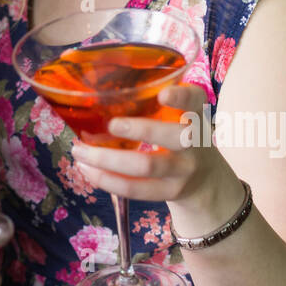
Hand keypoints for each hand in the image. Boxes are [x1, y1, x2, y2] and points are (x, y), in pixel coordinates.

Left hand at [69, 82, 217, 203]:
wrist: (205, 181)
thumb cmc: (178, 138)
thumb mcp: (178, 118)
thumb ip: (153, 104)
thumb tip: (96, 93)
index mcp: (195, 115)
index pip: (195, 101)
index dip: (181, 97)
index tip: (163, 93)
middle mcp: (194, 142)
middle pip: (173, 137)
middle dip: (141, 130)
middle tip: (111, 124)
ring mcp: (183, 170)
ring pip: (146, 165)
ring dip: (107, 159)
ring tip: (80, 151)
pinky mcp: (169, 192)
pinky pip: (136, 188)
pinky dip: (107, 180)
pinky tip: (88, 169)